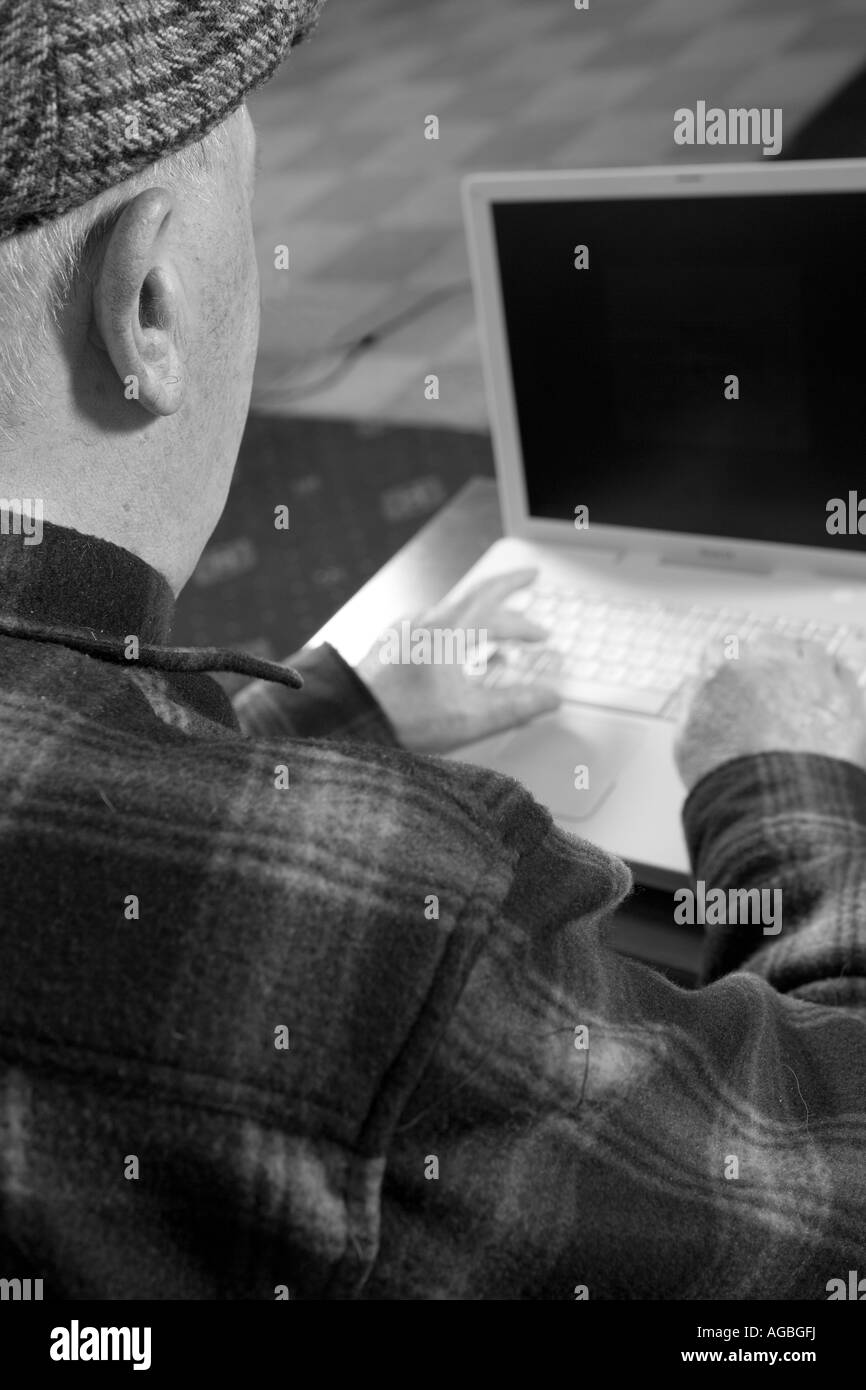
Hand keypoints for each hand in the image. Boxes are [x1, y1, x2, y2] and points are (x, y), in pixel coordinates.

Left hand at [354, 568, 560, 752]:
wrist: (350, 722)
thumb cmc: (401, 719)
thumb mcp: (470, 717)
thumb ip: (516, 707)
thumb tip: (551, 698)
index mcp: (446, 630)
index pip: (489, 594)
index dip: (514, 584)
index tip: (532, 576)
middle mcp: (424, 624)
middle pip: (475, 610)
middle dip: (509, 621)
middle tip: (534, 632)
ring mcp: (404, 634)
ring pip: (454, 622)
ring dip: (483, 633)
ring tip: (503, 653)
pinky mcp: (391, 649)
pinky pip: (434, 634)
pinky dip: (458, 643)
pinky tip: (461, 666)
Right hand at [674, 636, 865, 792]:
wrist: (775, 808)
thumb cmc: (730, 779)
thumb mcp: (686, 740)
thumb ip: (691, 701)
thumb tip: (697, 685)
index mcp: (727, 668)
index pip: (721, 648)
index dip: (725, 666)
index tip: (731, 678)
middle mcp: (772, 663)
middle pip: (769, 644)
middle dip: (767, 662)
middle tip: (767, 689)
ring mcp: (813, 677)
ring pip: (810, 651)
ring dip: (804, 665)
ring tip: (801, 691)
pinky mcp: (847, 697)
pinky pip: (845, 672)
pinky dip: (836, 681)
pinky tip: (827, 699)